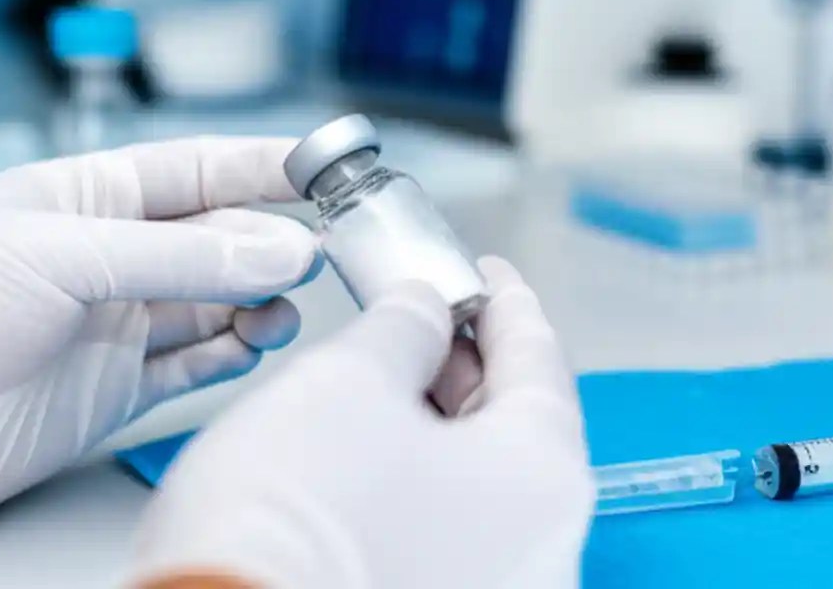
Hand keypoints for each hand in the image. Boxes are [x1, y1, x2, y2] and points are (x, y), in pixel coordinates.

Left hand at [0, 138, 319, 537]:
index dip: (265, 165)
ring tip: (282, 311)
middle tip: (315, 253)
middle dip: (273, 241)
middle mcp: (110, 258)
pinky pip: (196, 366)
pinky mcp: (115, 390)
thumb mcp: (59, 254)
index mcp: (88, 196)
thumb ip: (178, 256)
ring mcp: (115, 325)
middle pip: (220, 238)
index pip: (198, 170)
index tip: (329, 165)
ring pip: (218, 304)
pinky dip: (233, 355)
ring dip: (262, 304)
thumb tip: (279, 249)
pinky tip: (252, 346)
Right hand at [130, 258, 594, 588]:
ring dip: (437, 419)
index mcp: (542, 478)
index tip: (488, 275)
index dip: (505, 303)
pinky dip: (421, 478)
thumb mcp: (347, 383)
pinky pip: (449, 526)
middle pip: (514, 426)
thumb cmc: (290, 523)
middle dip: (465, 360)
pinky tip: (372, 450)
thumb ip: (403, 330)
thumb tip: (421, 311)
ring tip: (388, 373)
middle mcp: (539, 546)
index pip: (541, 362)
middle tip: (428, 313)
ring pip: (479, 481)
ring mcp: (495, 585)